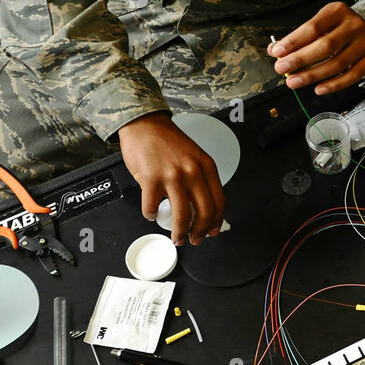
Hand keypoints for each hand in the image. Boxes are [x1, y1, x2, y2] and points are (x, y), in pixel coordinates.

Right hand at [117, 112, 224, 245]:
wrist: (145, 124)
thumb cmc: (167, 141)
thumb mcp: (194, 157)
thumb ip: (200, 179)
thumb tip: (202, 206)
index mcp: (207, 167)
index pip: (219, 201)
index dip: (216, 221)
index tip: (212, 231)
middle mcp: (193, 172)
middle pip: (204, 212)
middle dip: (200, 232)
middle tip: (195, 239)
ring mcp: (172, 176)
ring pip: (181, 216)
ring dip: (179, 233)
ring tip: (176, 237)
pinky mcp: (151, 179)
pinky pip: (152, 207)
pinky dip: (151, 215)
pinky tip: (152, 213)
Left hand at [270, 2, 364, 95]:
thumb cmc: (337, 26)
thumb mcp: (320, 23)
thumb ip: (299, 37)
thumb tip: (275, 51)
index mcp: (337, 11)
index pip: (313, 27)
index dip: (293, 41)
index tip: (277, 52)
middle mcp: (354, 24)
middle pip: (325, 46)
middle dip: (300, 60)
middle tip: (281, 69)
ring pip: (338, 63)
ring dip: (313, 75)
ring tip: (293, 82)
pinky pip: (353, 75)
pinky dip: (334, 85)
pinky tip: (318, 88)